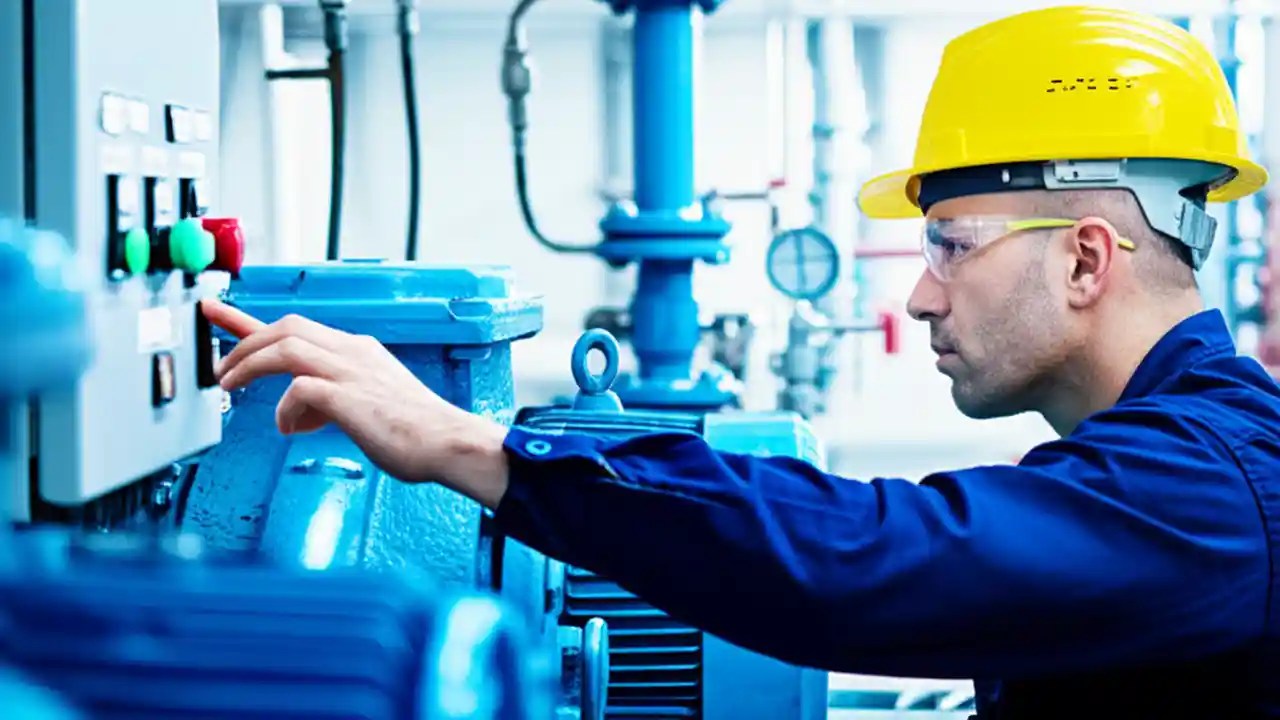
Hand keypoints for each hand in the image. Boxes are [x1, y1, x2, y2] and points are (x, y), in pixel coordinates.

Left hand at [200, 298, 511, 507]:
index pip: (296, 327)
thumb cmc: (415, 433)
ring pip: (286, 347)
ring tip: (233, 389)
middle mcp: (353, 352)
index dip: (249, 321)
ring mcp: (351, 371)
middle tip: (221, 370)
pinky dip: (285, 410)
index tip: (217, 311)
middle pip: (286, 326)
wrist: (449, 444)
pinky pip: (298, 389)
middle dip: (244, 342)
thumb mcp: (369, 404)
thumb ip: (332, 400)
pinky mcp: (348, 396)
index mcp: (358, 352)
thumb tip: (300, 413)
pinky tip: (292, 429)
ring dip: (251, 366)